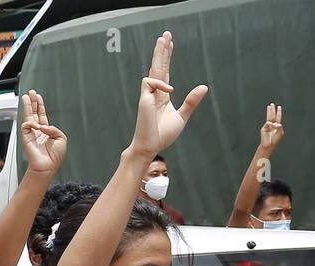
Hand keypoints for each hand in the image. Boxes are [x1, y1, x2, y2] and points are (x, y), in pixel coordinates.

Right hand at [20, 89, 66, 173]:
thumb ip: (54, 128)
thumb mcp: (61, 138)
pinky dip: (31, 123)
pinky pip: (26, 126)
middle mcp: (37, 131)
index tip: (38, 97)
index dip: (40, 105)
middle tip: (30, 93)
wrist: (47, 167)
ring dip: (27, 106)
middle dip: (32, 102)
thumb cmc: (54, 156)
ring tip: (26, 97)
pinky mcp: (26, 138)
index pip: (41, 115)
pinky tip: (35, 125)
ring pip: (28, 116)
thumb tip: (43, 126)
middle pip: (33, 113)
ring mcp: (31, 134)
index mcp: (46, 131)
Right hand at [130, 32, 207, 157]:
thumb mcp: (182, 117)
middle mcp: (154, 93)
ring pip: (153, 69)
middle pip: (158, 67)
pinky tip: (170, 89)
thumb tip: (203, 87)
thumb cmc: (162, 135)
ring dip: (159, 54)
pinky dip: (161, 83)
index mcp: (162, 96)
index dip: (167, 58)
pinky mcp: (144, 100)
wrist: (151, 146)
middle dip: (162, 50)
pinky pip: (150, 82)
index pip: (164, 72)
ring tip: (163, 40)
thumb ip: (191, 102)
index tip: (170, 44)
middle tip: (165, 34)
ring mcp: (148, 95)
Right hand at [259, 102, 283, 151]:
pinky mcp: (264, 128)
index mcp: (276, 126)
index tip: (279, 107)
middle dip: (272, 110)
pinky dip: (272, 124)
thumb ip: (279, 127)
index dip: (278, 112)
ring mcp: (267, 126)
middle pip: (272, 116)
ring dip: (270, 111)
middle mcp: (272, 125)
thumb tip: (274, 123)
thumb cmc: (274, 141)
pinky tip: (273, 126)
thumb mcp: (280, 133)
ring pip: (269, 117)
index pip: (278, 118)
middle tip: (271, 104)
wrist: (268, 146)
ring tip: (269, 106)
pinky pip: (269, 124)